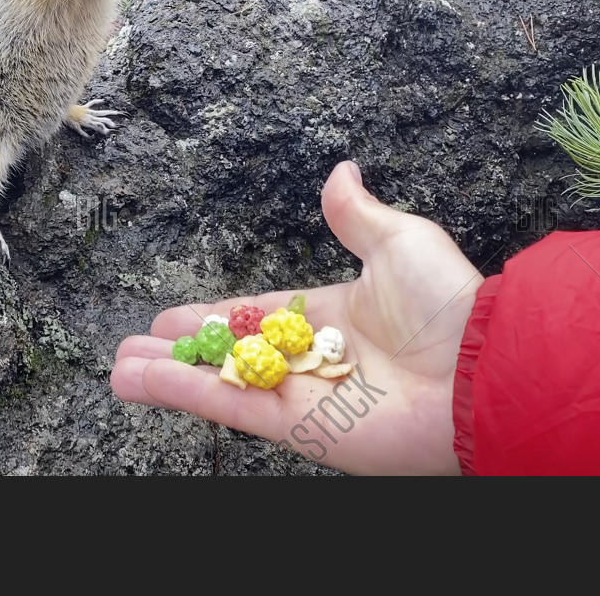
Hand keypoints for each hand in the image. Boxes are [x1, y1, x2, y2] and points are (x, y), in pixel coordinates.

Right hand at [111, 161, 482, 473]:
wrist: (479, 368)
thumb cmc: (449, 305)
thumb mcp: (399, 240)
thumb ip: (357, 216)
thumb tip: (340, 172)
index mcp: (334, 317)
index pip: (260, 316)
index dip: (217, 317)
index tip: (174, 318)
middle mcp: (314, 361)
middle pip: (233, 356)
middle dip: (184, 353)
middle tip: (136, 347)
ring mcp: (304, 397)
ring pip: (222, 384)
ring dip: (169, 377)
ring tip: (120, 369)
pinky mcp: (299, 428)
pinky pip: (232, 407)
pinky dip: (185, 395)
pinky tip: (143, 381)